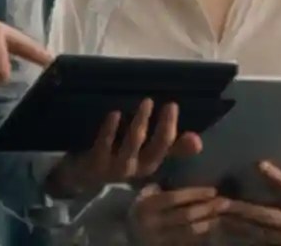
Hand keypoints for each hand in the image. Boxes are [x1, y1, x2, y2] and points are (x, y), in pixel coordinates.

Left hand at [45, 100, 201, 197]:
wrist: (82, 177)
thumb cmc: (117, 160)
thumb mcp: (143, 155)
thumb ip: (170, 147)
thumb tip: (198, 140)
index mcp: (148, 164)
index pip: (166, 148)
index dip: (171, 127)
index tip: (173, 105)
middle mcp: (135, 168)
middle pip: (154, 150)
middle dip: (165, 128)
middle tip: (170, 105)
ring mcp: (115, 168)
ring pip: (132, 147)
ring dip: (141, 124)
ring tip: (147, 103)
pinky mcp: (96, 164)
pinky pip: (104, 146)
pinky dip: (110, 130)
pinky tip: (114, 114)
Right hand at [128, 183, 227, 245]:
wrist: (125, 237)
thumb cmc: (139, 212)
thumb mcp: (144, 197)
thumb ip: (160, 191)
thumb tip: (189, 188)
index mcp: (146, 206)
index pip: (174, 198)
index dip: (194, 193)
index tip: (213, 191)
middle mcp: (152, 223)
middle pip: (185, 216)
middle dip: (207, 209)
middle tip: (225, 203)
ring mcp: (158, 240)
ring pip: (188, 232)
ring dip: (208, 224)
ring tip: (221, 217)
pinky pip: (186, 243)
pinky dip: (201, 237)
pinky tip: (212, 230)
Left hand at [220, 162, 280, 245]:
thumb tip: (260, 163)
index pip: (262, 215)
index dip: (242, 209)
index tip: (223, 202)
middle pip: (253, 229)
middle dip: (231, 220)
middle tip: (211, 210)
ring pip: (252, 240)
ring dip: (232, 230)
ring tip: (212, 220)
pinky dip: (242, 239)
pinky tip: (226, 232)